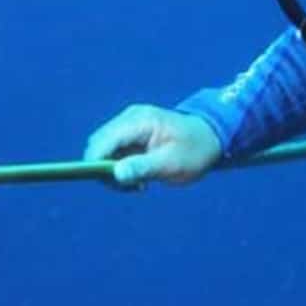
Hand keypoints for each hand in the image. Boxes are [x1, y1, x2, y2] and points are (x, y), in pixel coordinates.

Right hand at [83, 104, 221, 187]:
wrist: (210, 138)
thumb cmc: (195, 151)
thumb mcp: (173, 164)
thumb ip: (143, 167)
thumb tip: (116, 174)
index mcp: (139, 121)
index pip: (103, 141)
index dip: (95, 163)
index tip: (108, 184)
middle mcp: (129, 118)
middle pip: (98, 144)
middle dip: (104, 169)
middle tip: (130, 187)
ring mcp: (128, 124)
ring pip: (103, 150)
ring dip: (112, 171)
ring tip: (138, 184)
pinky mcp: (130, 134)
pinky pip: (113, 152)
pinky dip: (120, 167)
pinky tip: (139, 178)